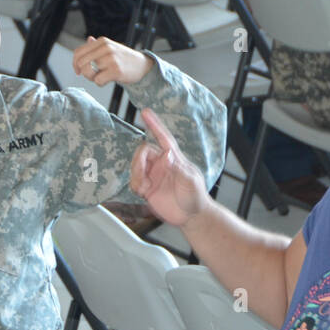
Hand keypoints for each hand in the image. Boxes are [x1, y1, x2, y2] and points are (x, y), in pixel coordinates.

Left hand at [72, 36, 154, 86]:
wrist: (142, 65)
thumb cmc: (124, 59)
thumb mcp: (111, 48)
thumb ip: (97, 46)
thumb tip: (88, 40)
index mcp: (102, 41)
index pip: (79, 52)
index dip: (75, 63)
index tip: (78, 71)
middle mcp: (106, 47)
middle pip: (81, 63)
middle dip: (84, 73)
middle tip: (93, 76)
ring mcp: (111, 58)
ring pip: (89, 72)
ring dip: (94, 78)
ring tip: (103, 76)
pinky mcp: (116, 70)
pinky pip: (98, 81)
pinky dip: (101, 83)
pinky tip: (109, 80)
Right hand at [130, 107, 209, 227]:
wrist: (190, 216)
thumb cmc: (196, 197)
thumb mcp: (190, 181)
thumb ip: (179, 168)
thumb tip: (167, 154)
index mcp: (174, 158)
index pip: (163, 138)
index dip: (154, 125)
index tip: (145, 112)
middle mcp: (162, 164)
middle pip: (142, 152)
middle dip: (138, 163)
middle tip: (143, 177)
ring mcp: (153, 175)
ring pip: (135, 166)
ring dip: (136, 176)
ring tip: (144, 187)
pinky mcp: (147, 188)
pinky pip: (134, 181)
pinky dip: (135, 185)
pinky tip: (144, 192)